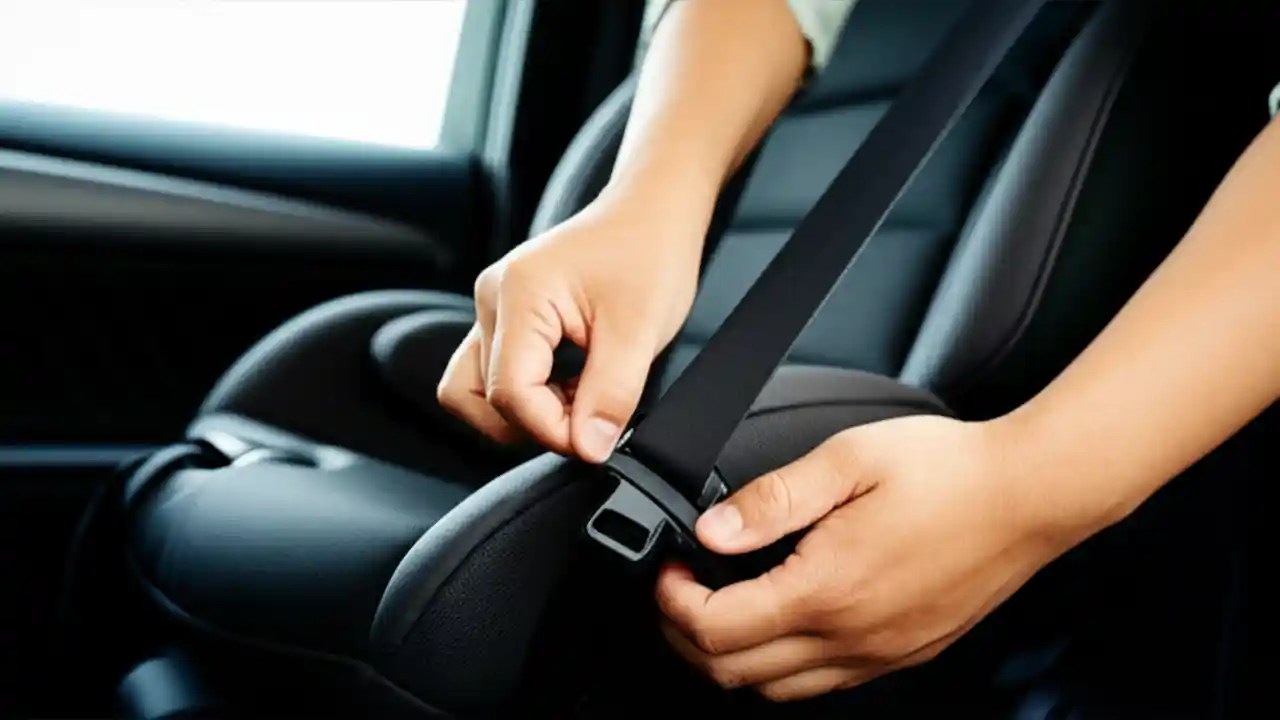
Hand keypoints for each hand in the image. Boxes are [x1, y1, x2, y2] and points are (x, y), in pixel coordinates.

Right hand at [437, 191, 709, 461]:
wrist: (652, 212)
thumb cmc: (649, 253)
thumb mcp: (641, 332)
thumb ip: (611, 395)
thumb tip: (587, 449)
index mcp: (519, 294)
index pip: (510, 393)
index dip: (552, 430)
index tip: (597, 440)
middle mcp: (492, 299)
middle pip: (481, 397)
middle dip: (535, 424)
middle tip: (590, 421)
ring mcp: (493, 307)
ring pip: (476, 390)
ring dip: (526, 413)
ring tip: (580, 401)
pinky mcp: (505, 317)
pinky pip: (496, 373)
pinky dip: (532, 394)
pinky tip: (574, 386)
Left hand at [656, 414, 1082, 701]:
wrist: (1031, 494)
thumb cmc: (949, 471)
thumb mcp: (846, 460)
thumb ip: (771, 498)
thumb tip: (712, 530)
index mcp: (827, 588)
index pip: (715, 629)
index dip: (673, 602)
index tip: (670, 569)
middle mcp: (852, 635)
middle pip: (734, 673)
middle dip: (688, 636)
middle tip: (682, 591)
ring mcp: (880, 652)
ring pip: (777, 690)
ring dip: (734, 657)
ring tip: (725, 606)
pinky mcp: (904, 653)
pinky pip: (824, 683)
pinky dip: (784, 665)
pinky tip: (785, 621)